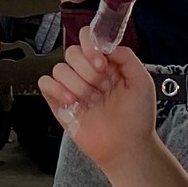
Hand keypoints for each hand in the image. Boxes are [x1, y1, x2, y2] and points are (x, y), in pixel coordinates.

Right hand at [37, 27, 157, 171]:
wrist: (127, 147)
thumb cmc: (137, 118)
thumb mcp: (142, 81)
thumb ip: (125, 56)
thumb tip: (104, 43)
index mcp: (105, 64)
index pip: (87, 38)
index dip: (90, 46)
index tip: (101, 62)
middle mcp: (86, 73)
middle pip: (72, 52)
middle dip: (87, 71)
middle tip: (102, 87)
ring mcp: (71, 87)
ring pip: (59, 68)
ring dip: (78, 85)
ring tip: (92, 100)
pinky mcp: (58, 102)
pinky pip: (45, 83)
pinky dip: (57, 90)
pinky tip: (73, 102)